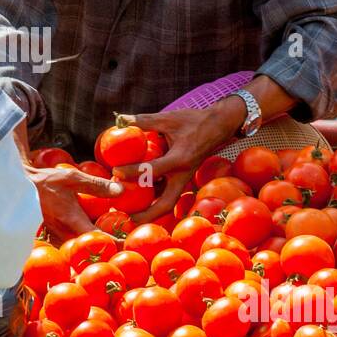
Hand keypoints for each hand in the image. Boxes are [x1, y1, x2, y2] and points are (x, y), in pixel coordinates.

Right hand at [25, 163, 123, 243]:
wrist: (20, 187)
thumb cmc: (46, 181)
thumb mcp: (73, 178)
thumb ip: (97, 186)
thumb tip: (121, 190)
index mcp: (71, 220)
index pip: (97, 238)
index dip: (114, 243)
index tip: (127, 244)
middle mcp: (64, 233)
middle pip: (89, 249)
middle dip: (106, 249)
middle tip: (123, 247)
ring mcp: (57, 238)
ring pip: (79, 250)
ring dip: (93, 249)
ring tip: (110, 246)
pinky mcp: (53, 237)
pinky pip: (70, 246)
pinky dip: (81, 246)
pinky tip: (90, 241)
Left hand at [116, 98, 245, 223]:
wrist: (220, 126)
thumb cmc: (195, 121)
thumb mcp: (169, 118)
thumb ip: (144, 120)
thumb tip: (119, 120)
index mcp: (180, 159)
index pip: (152, 170)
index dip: (133, 172)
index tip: (115, 172)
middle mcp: (183, 174)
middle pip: (166, 204)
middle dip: (147, 215)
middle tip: (127, 218)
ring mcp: (185, 179)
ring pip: (168, 202)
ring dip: (151, 211)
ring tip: (130, 214)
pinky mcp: (184, 178)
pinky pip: (169, 193)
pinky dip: (155, 198)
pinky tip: (140, 198)